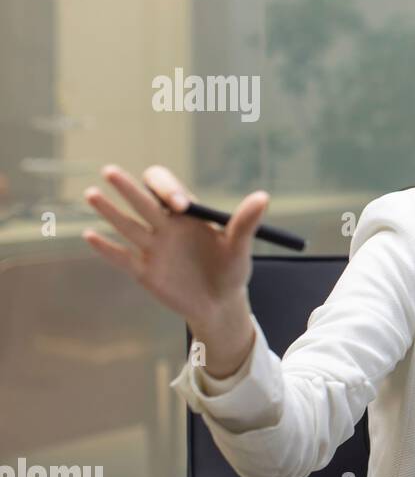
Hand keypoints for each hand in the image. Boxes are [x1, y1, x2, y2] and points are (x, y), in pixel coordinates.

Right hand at [82, 164, 265, 374]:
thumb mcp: (240, 248)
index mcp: (187, 216)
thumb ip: (246, 223)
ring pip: (127, 225)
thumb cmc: (231, 271)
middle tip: (110, 171)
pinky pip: (121, 256)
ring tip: (91, 193)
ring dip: (109, 210)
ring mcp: (152, 248)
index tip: (180, 206)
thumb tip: (263, 197)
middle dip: (128, 188)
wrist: (220, 304)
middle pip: (141, 202)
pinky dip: (106, 248)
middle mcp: (165, 227)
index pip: (169, 191)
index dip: (169, 191)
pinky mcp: (144, 271)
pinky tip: (89, 235)